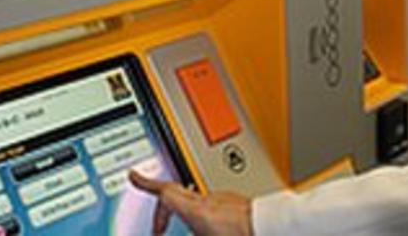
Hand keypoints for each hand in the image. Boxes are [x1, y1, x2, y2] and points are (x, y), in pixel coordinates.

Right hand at [129, 170, 253, 235]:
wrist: (273, 230)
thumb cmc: (242, 234)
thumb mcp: (204, 233)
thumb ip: (190, 230)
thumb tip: (171, 231)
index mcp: (196, 209)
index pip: (164, 191)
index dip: (146, 184)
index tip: (134, 177)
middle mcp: (209, 199)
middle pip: (177, 196)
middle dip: (165, 211)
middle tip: (158, 227)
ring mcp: (224, 200)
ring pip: (197, 204)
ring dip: (189, 219)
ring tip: (195, 234)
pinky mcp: (237, 204)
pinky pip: (214, 209)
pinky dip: (208, 220)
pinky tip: (218, 233)